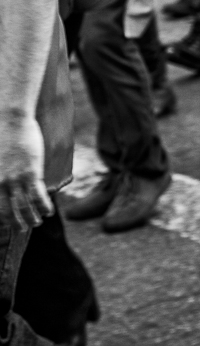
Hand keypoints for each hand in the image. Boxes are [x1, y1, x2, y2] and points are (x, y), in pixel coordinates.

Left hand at [0, 115, 53, 231]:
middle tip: (22, 228)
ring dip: (32, 219)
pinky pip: (38, 197)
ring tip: (37, 223)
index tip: (8, 222)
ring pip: (24, 208)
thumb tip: (2, 177)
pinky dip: (44, 207)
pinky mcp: (30, 173)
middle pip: (8, 212)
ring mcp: (15, 179)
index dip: (3, 218)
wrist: (9, 118)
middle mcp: (1, 184)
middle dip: (16, 223)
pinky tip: (49, 212)